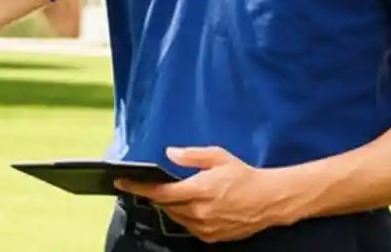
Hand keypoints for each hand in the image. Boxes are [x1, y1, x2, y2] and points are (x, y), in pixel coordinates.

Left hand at [114, 147, 296, 242]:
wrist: (269, 200)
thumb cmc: (243, 175)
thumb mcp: (218, 157)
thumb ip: (191, 156)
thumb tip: (169, 153)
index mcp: (199, 190)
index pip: (160, 191)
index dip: (138, 187)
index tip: (121, 181)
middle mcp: (199, 212)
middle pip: (165, 205)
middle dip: (155, 195)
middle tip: (149, 185)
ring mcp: (205, 227)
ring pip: (175, 217)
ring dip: (169, 206)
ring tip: (171, 193)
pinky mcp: (211, 237)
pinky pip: (188, 226)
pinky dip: (183, 216)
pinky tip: (189, 206)